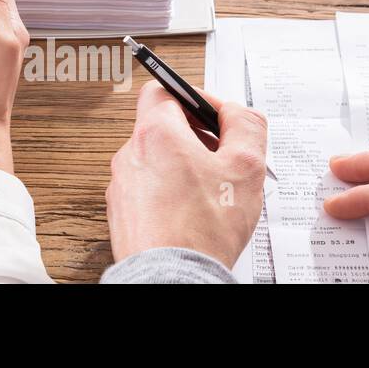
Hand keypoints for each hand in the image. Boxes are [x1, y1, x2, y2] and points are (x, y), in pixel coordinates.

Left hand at [105, 81, 268, 266]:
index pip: (164, 90)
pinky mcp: (122, 213)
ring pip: (156, 161)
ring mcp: (122, 186)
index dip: (195, 97)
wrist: (171, 278)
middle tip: (222, 157)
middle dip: (195, 137)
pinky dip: (170, 193)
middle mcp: (130, 156)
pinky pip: (148, 190)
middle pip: (162, 127)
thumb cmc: (202, 229)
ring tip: (211, 191)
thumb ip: (246, 126)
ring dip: (184, 167)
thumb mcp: (245, 167)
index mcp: (155, 134)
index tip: (217, 116)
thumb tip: (236, 113)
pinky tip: (193, 213)